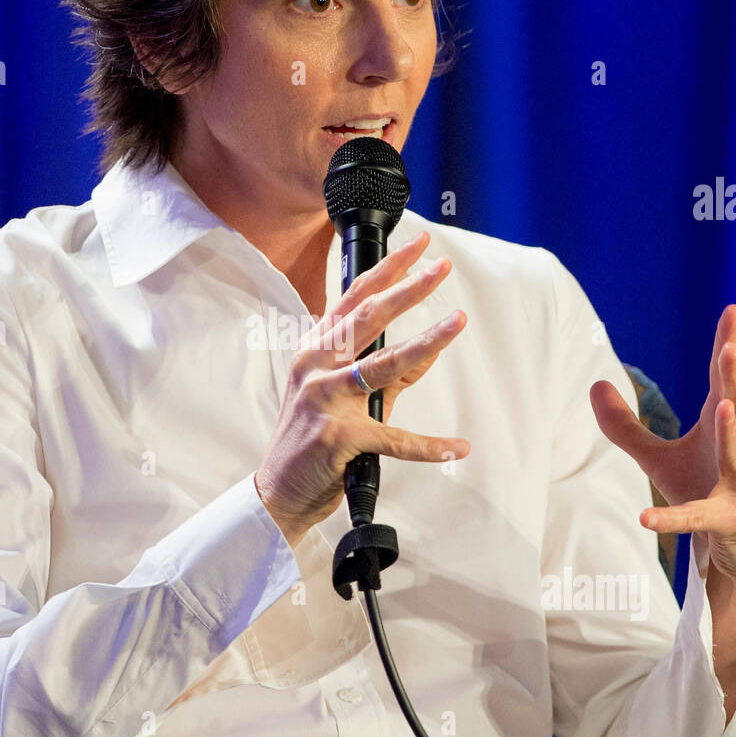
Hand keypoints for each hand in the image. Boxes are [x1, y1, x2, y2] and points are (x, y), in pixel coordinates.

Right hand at [254, 230, 469, 545]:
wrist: (279, 489)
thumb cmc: (310, 438)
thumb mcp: (342, 395)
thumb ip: (386, 372)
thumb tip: (430, 348)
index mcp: (315, 350)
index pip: (353, 298)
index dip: (387, 269)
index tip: (418, 247)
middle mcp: (316, 367)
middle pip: (368, 318)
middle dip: (408, 289)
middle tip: (440, 268)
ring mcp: (326, 400)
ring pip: (384, 364)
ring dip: (426, 342)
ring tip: (456, 322)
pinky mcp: (340, 438)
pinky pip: (394, 438)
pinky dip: (428, 446)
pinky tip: (456, 446)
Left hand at [588, 304, 735, 607]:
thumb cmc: (708, 490)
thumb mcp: (660, 459)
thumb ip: (626, 426)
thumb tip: (594, 384)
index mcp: (725, 425)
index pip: (725, 380)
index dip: (729, 345)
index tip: (732, 311)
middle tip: (731, 351)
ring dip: (733, 432)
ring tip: (725, 407)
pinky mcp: (732, 520)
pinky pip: (701, 517)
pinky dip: (675, 518)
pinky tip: (645, 520)